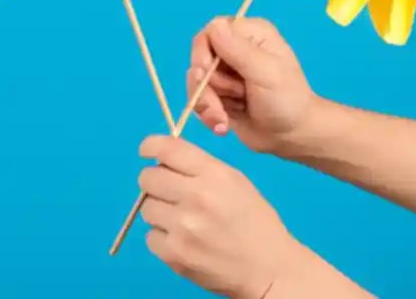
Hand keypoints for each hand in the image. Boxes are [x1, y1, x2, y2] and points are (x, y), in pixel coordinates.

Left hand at [138, 136, 293, 297]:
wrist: (269, 269)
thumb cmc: (254, 222)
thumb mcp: (236, 182)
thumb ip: (200, 168)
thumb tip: (164, 161)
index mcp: (214, 175)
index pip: (167, 149)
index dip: (150, 146)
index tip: (146, 152)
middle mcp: (196, 197)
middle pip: (148, 178)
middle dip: (154, 182)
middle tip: (168, 193)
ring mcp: (182, 227)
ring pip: (146, 208)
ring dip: (159, 212)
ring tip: (182, 221)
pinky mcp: (174, 254)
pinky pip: (150, 237)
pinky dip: (162, 238)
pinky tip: (183, 241)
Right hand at [188, 17, 321, 156]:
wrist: (291, 137)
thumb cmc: (287, 100)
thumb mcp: (266, 73)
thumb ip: (238, 50)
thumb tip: (213, 25)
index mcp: (250, 34)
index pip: (212, 30)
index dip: (204, 52)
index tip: (208, 71)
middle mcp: (234, 50)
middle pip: (199, 58)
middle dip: (209, 84)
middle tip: (233, 97)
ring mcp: (225, 74)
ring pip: (195, 82)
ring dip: (208, 103)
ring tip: (225, 119)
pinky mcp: (218, 95)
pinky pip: (198, 100)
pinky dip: (208, 115)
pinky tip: (223, 126)